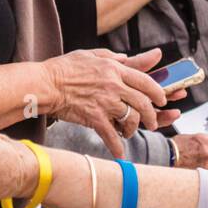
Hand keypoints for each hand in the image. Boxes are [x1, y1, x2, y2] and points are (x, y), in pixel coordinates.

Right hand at [43, 48, 172, 157]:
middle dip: (152, 115)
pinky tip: (120, 153)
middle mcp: (113, 85)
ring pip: (131, 118)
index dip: (158, 92)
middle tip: (152, 122)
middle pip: (143, 102)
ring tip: (130, 132)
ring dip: (134, 128)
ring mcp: (105, 102)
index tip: (162, 99)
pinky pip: (112, 135)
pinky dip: (118, 146)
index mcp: (114, 68)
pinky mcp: (94, 117)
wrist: (45, 84)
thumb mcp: (90, 54)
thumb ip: (114, 57)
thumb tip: (129, 57)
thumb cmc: (64, 68)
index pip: (145, 81)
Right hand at [172, 133, 207, 168]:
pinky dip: (207, 167)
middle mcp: (207, 150)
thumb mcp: (193, 136)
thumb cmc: (177, 145)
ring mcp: (206, 161)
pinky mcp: (203, 169)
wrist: (169, 155)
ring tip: (202, 159)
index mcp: (205, 140)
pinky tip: (199, 164)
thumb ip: (207, 138)